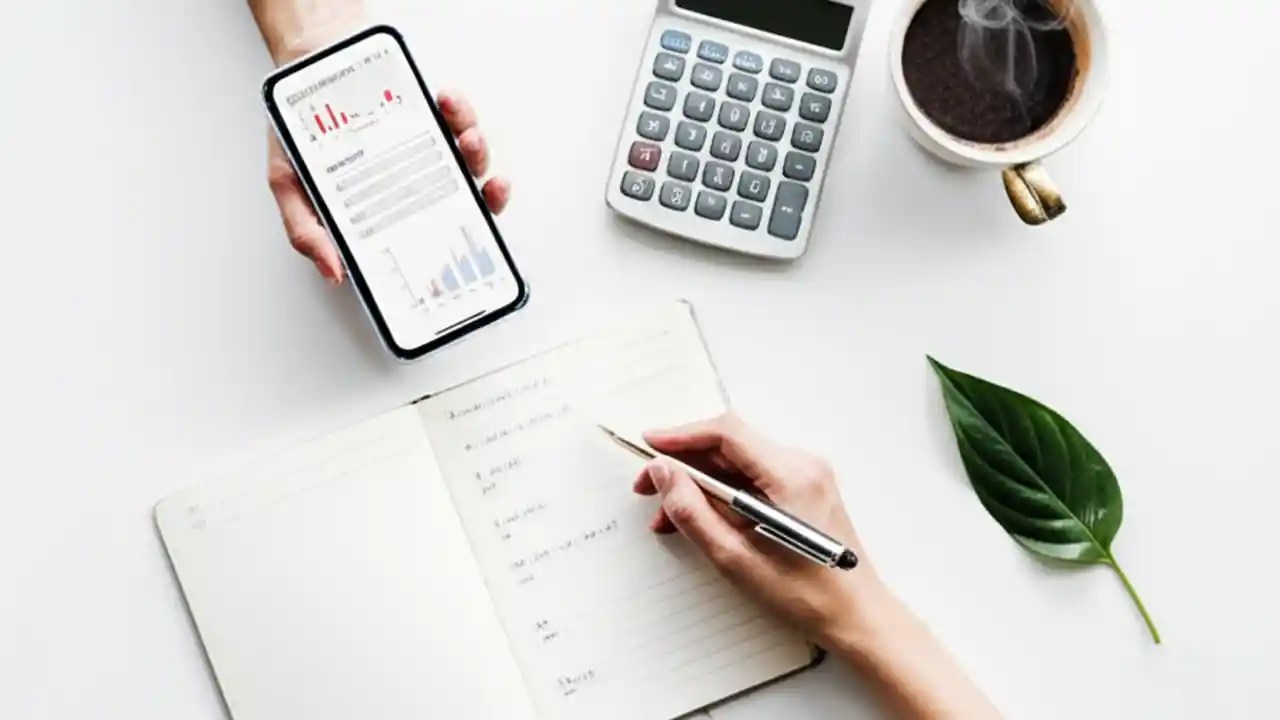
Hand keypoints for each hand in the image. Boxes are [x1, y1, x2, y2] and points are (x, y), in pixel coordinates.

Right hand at [265, 92, 510, 283]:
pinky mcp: (434, 114)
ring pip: (471, 159)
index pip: (430, 239)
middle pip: (467, 203)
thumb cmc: (298, 132)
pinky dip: (460, 110)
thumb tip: (334, 273)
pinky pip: (458, 117)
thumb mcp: (289, 186)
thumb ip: (306, 231)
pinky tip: (447, 101)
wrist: (303, 68)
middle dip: (489, 199)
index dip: (456, 248)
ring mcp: (428, 149)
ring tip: (466, 137)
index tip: (470, 249)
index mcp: (388, 211)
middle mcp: (415, 184)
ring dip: (478, 150)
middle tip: (490, 186)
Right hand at [633, 413, 886, 645]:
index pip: (726, 434)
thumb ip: (693, 512)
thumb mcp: (735, 558)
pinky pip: (754, 477)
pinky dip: (723, 493)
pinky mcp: (804, 489)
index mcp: (791, 476)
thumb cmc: (807, 595)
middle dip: (685, 463)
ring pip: (738, 462)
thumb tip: (664, 475)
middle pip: (730, 445)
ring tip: (670, 514)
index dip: (681, 436)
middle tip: (649, 487)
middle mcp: (803, 466)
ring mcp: (807, 476)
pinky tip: (701, 517)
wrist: (856, 616)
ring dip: (701, 483)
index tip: (650, 446)